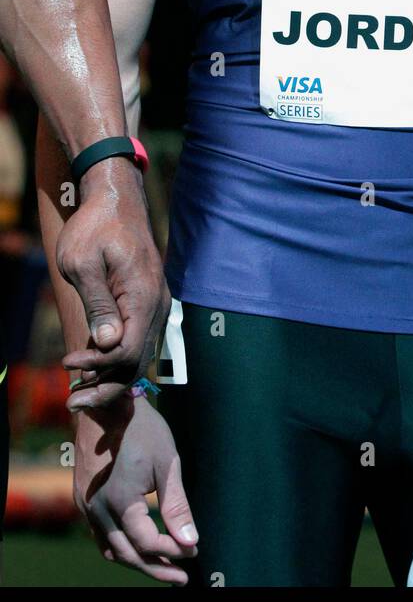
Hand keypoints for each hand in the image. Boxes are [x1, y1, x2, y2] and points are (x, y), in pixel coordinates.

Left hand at [57, 160, 170, 408]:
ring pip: (140, 354)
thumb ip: (97, 303)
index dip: (97, 366)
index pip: (126, 350)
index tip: (67, 364)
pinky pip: (139, 339)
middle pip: (138, 361)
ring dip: (112, 377)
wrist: (116, 198)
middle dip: (106, 387)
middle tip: (72, 402)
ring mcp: (156, 303)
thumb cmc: (94, 226)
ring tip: (80, 391)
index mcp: (142, 295)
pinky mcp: (149, 301)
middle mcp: (156, 304)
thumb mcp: (83, 262)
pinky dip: (118, 359)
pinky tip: (94, 365)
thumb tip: (108, 344)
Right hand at [73, 393, 197, 583]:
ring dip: (138, 561)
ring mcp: (86, 506)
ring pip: (112, 549)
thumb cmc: (142, 429)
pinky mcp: (83, 501)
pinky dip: (122, 547)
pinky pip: (102, 536)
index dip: (172, 552)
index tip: (194, 552)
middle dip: (156, 568)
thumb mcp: (168, 463)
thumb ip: (177, 506)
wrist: (108, 405)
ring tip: (165, 568)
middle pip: (127, 554)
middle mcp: (97, 508)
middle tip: (181, 577)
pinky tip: (141, 549)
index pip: (147, 542)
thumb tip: (190, 543)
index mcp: (119, 498)